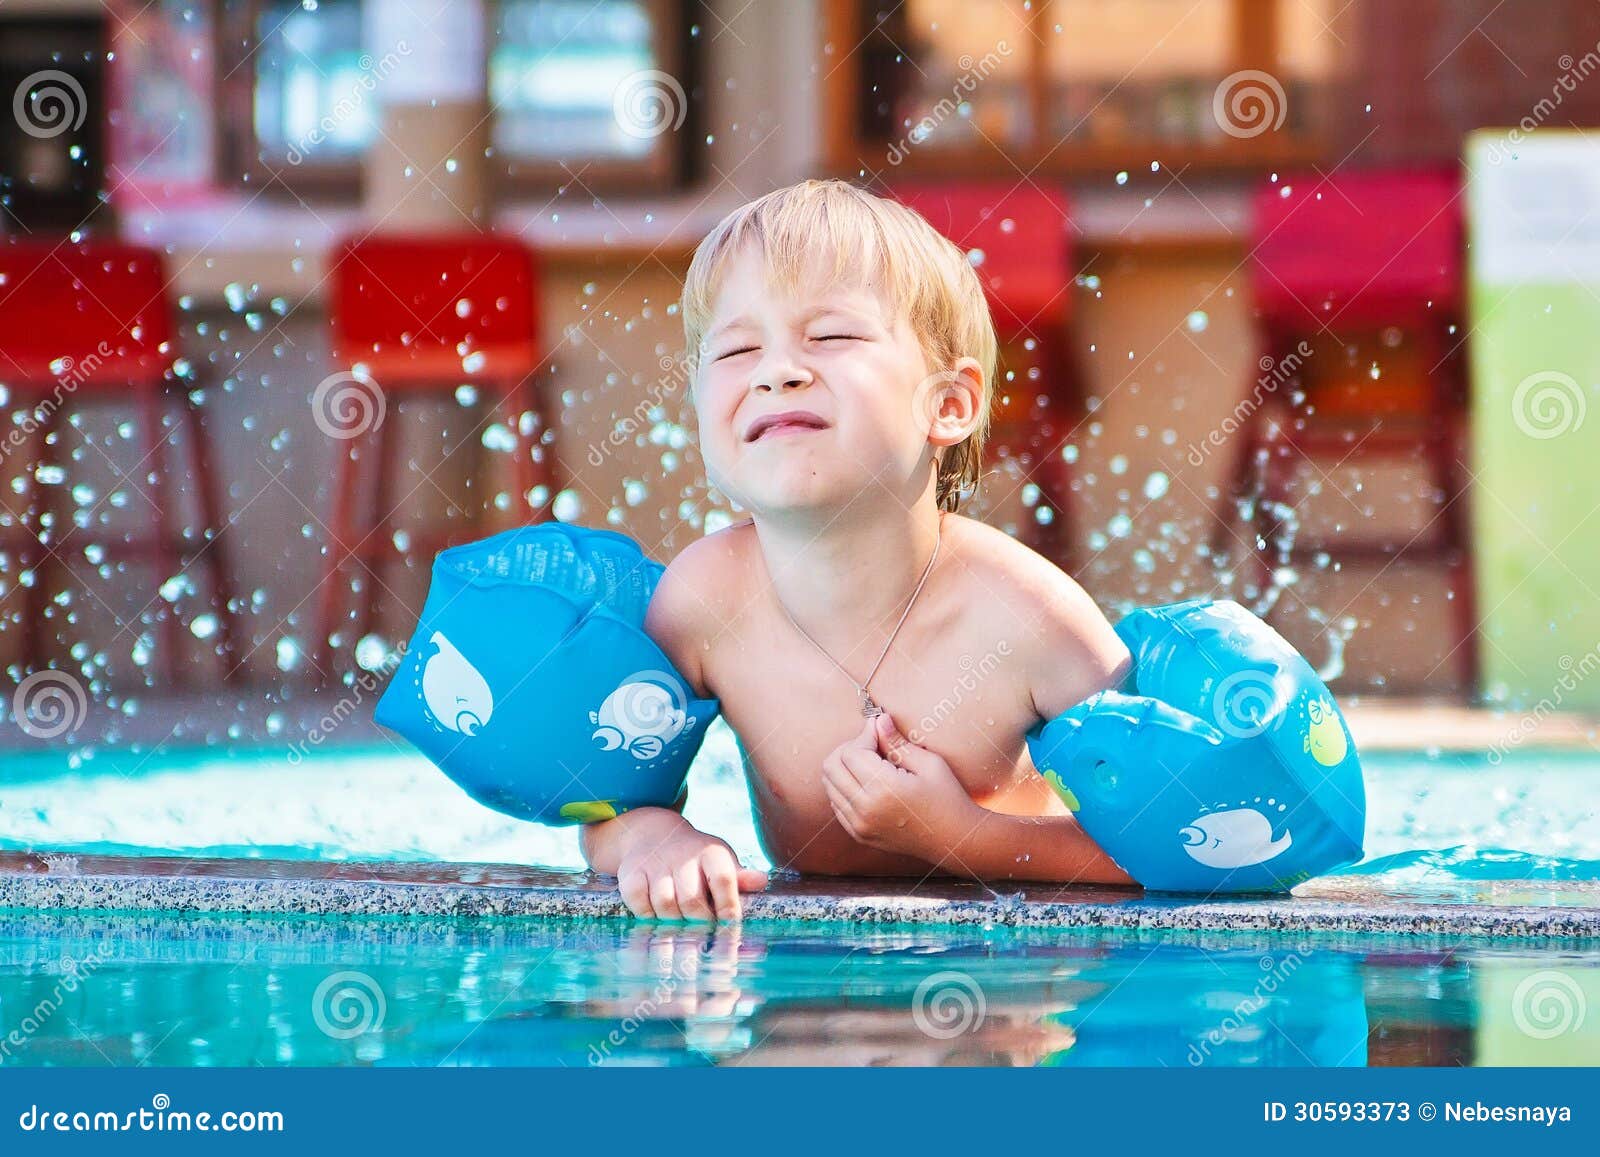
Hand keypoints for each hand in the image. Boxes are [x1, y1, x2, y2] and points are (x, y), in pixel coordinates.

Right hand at [616, 822, 767, 922]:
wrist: (654, 834)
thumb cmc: (697, 860)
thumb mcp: (721, 863)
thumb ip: (739, 878)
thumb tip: (762, 881)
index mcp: (712, 852)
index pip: (724, 880)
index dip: (729, 908)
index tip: (730, 931)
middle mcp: (683, 855)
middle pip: (692, 900)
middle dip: (699, 925)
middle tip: (702, 940)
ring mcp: (655, 863)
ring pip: (665, 905)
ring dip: (673, 925)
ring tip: (680, 933)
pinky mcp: (631, 872)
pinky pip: (639, 904)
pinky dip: (647, 917)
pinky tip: (655, 921)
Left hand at [820, 712, 980, 858]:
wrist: (953, 840)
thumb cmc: (947, 798)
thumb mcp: (929, 764)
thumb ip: (897, 742)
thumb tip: (878, 720)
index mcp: (883, 789)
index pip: (850, 752)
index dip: (863, 736)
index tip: (880, 732)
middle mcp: (865, 809)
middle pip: (831, 767)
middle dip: (848, 749)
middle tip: (872, 745)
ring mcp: (859, 826)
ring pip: (829, 785)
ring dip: (844, 768)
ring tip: (871, 764)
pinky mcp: (859, 834)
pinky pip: (837, 804)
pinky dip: (844, 788)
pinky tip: (868, 783)